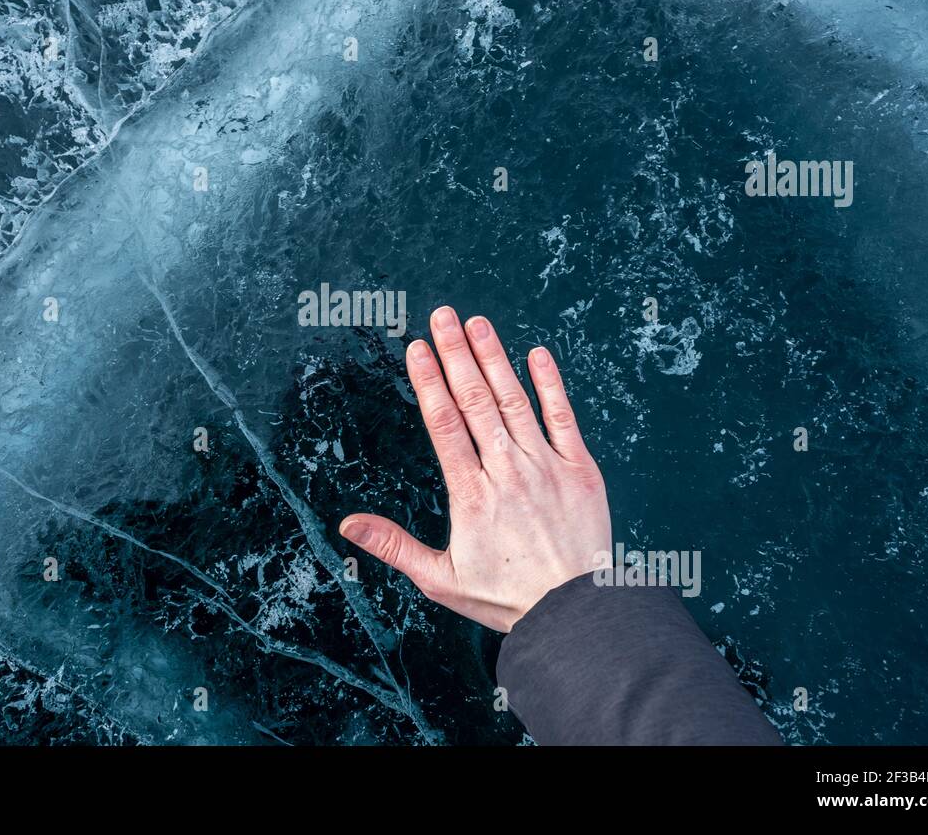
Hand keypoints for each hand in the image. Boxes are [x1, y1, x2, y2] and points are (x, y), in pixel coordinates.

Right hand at [340, 306, 612, 632]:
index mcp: (471, 494)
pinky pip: (564, 418)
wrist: (574, 613)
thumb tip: (346, 525)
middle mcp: (507, 471)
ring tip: (477, 323)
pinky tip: (537, 354)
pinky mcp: (580, 469)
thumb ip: (393, 546)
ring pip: (515, 401)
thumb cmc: (505, 598)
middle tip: (442, 315)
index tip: (416, 349)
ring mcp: (547, 466)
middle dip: (456, 354)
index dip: (429, 382)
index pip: (444, 424)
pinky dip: (551, 384)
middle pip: (476, 401)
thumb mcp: (440, 578)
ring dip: (495, 359)